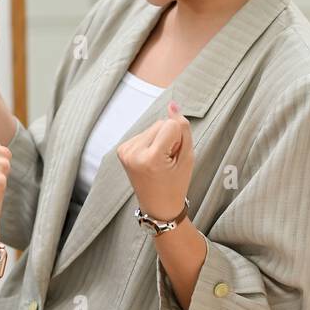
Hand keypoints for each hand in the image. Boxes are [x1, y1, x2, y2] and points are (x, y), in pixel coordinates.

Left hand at [117, 102, 193, 220]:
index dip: (179, 139)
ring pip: (152, 127)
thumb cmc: (176, 183)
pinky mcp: (121, 150)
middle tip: (168, 162)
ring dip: (159, 140)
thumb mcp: (187, 157)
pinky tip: (150, 160)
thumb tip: (172, 104)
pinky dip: (150, 143)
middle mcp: (134, 153)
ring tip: (159, 162)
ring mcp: (125, 152)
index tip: (175, 158)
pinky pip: (143, 133)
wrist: (158, 206)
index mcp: (151, 158)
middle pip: (160, 123)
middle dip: (169, 138)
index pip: (172, 124)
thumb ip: (182, 128)